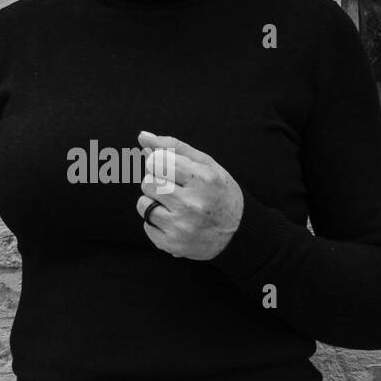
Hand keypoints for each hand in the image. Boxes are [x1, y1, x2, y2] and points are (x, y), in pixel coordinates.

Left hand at [135, 130, 243, 260]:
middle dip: (157, 182)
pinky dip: (156, 222)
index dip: (160, 163)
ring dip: (153, 202)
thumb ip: (173, 147)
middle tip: (176, 189)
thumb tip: (142, 136)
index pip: (157, 161)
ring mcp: (182, 227)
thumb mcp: (205, 164)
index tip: (171, 170)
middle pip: (148, 182)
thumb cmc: (219, 191)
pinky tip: (175, 222)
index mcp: (203, 179)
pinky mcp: (173, 245)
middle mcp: (192, 203)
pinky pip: (146, 225)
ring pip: (142, 204)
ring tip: (173, 205)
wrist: (238, 232)